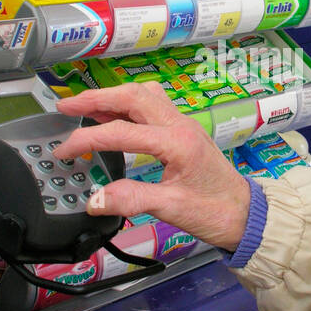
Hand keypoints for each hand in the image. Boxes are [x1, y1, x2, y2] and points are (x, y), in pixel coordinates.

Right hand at [51, 83, 252, 251]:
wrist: (246, 215)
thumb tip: (94, 200)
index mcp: (177, 142)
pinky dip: (128, 105)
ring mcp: (184, 125)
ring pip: (143, 95)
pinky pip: (152, 106)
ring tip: (85, 107)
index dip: (87, 140)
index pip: (120, 132)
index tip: (64, 151)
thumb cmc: (216, 211)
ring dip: (112, 97)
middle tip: (66, 106)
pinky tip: (114, 115)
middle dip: (96, 98)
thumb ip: (131, 200)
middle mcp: (180, 125)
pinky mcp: (184, 132)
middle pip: (132, 96)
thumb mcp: (171, 209)